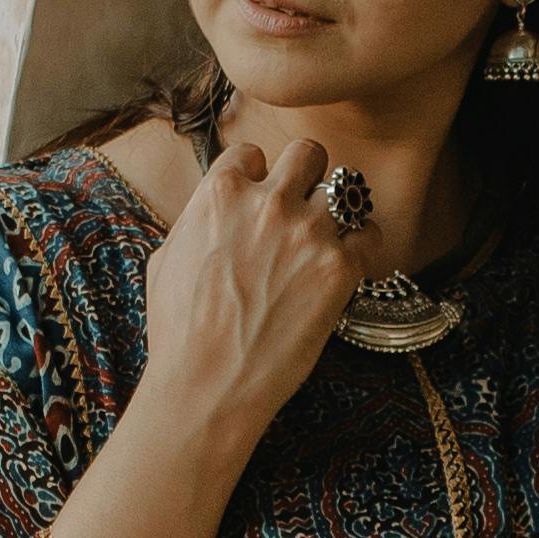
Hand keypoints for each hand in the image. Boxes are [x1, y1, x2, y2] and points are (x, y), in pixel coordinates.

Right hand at [138, 112, 370, 449]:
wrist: (207, 384)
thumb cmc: (179, 332)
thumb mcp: (167, 258)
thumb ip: (198, 221)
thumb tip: (213, 210)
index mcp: (220, 193)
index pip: (252, 153)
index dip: (256, 177)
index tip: (260, 200)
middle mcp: (267, 202)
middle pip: (308, 153)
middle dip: (306, 176)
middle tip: (304, 207)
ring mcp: (307, 233)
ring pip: (347, 190)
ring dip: (338, 213)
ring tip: (326, 241)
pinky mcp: (339, 268)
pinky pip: (371, 233)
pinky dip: (363, 245)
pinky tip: (348, 265)